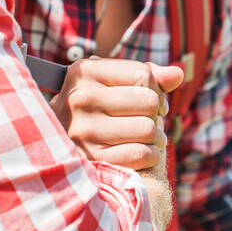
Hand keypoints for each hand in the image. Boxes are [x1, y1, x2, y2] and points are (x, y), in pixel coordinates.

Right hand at [51, 57, 183, 171]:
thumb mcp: (108, 83)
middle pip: (149, 102)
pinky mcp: (92, 159)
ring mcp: (84, 130)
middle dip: (154, 113)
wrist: (52, 146)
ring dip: (155, 136)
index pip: (143, 74)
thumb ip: (146, 74)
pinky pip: (141, 154)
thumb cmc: (91, 109)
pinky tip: (142, 153)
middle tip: (145, 120)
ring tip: (145, 137)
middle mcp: (79, 98)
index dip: (154, 88)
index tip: (147, 99)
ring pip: (148, 129)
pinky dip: (150, 156)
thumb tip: (179, 73)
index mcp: (83, 71)